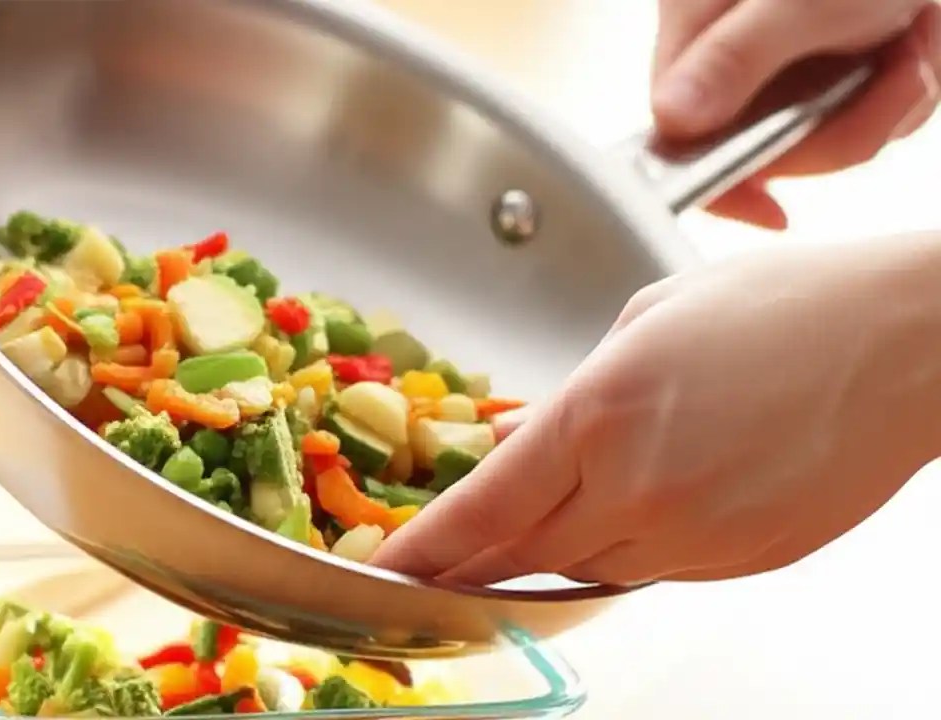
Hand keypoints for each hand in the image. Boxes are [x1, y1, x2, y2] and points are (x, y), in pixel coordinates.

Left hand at [372, 233, 940, 584]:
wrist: (908, 342)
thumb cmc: (786, 307)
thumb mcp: (645, 320)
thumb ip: (570, 395)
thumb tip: (520, 439)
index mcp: (600, 416)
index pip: (483, 510)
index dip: (425, 548)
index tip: (386, 566)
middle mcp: (638, 489)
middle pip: (521, 555)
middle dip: (468, 565)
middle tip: (430, 569)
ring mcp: (693, 537)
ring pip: (582, 571)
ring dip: (540, 559)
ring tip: (513, 546)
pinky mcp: (739, 562)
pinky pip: (650, 571)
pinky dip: (617, 553)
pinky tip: (617, 521)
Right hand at [652, 0, 939, 228]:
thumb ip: (736, 58)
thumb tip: (673, 119)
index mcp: (691, 27)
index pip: (678, 137)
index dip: (725, 183)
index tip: (772, 210)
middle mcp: (725, 51)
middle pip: (760, 146)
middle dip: (842, 128)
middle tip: (899, 70)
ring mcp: (776, 62)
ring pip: (818, 135)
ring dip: (885, 103)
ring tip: (916, 40)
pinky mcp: (821, 64)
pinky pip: (854, 115)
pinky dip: (898, 91)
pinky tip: (915, 42)